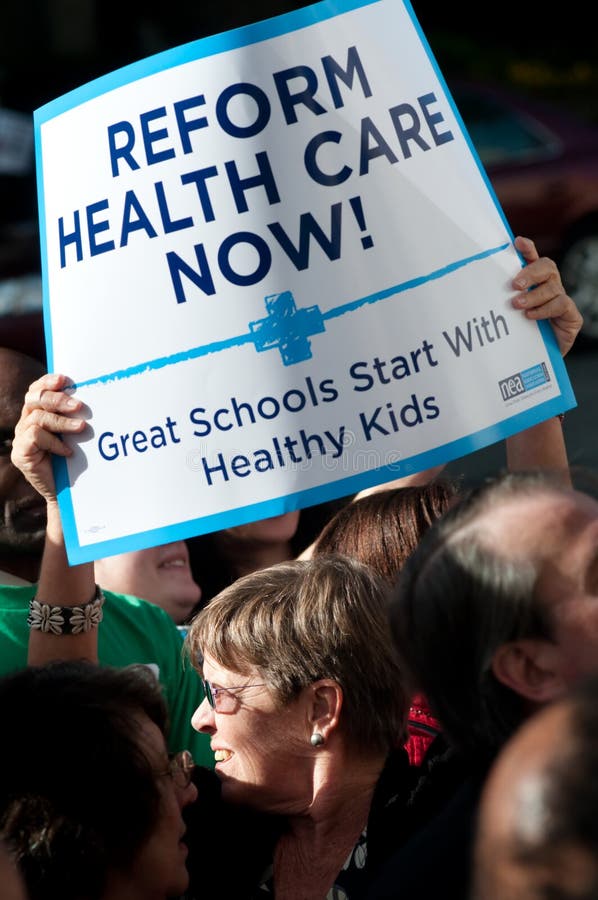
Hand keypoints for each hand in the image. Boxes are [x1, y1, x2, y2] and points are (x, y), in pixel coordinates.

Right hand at [11, 373, 85, 504]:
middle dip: (57, 399)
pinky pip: (34, 437)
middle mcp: (25, 423)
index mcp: (37, 413)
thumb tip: (90, 395)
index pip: (36, 390)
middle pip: (34, 399)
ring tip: (81, 428)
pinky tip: (67, 450)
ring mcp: (20, 438)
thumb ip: (73, 415)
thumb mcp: (73, 433)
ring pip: (37, 418)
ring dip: (62, 422)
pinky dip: (53, 441)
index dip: (47, 382)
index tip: (65, 379)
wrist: (66, 492)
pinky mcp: (20, 453)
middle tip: (78, 406)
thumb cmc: (73, 460)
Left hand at [511, 235, 582, 356]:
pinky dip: (544, 309)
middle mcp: (549, 286)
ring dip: (534, 295)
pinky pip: (561, 304)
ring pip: (553, 287)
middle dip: (531, 272)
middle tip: (515, 284)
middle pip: (546, 267)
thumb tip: (475, 287)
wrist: (537, 362)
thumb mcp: (506, 316)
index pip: (533, 258)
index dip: (527, 249)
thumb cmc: (519, 335)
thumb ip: (499, 300)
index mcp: (534, 282)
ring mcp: (561, 300)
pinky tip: (530, 316)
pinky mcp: (571, 316)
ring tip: (517, 305)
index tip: (517, 242)